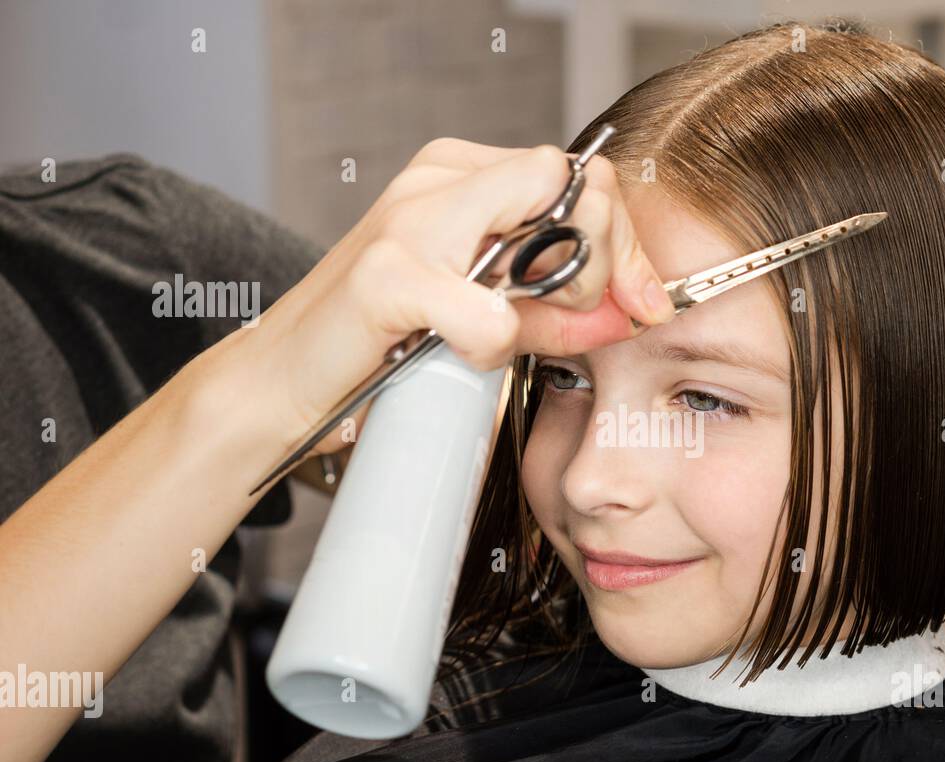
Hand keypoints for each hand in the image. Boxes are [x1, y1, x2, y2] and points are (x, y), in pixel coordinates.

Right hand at [228, 138, 676, 456]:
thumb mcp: (488, 319)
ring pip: (543, 221)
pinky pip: (487, 313)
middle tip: (575, 317)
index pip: (580, 177)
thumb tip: (636, 309)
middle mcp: (437, 180)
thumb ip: (559, 310)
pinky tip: (461, 355)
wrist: (282, 383)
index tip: (643, 303)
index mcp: (463, 175)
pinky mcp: (385, 277)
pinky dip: (493, 347)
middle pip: (572, 181)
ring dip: (555, 297)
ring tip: (512, 333)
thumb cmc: (383, 346)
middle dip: (601, 260)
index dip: (624, 242)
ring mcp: (409, 220)